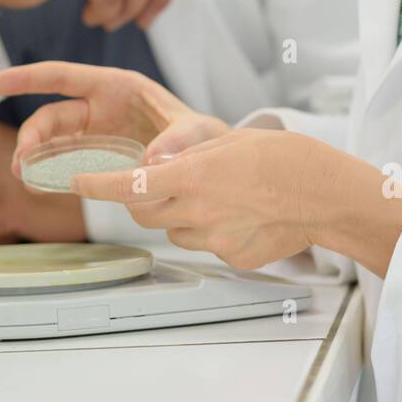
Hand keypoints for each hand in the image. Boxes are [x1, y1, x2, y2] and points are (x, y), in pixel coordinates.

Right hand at [0, 61, 229, 175]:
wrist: (215, 160)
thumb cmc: (206, 136)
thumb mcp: (197, 133)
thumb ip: (177, 142)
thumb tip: (151, 162)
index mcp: (119, 86)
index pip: (64, 76)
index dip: (27, 78)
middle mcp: (103, 106)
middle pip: (54, 115)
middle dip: (31, 135)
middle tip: (22, 162)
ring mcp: (99, 131)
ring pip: (54, 140)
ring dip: (35, 156)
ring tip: (24, 175)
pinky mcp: (100, 155)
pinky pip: (66, 160)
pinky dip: (50, 171)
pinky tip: (40, 183)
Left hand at [62, 128, 401, 276]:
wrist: (325, 193)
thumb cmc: (282, 158)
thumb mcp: (225, 142)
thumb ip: (183, 158)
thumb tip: (154, 169)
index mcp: (191, 176)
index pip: (128, 186)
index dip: (97, 186)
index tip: (77, 182)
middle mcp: (197, 211)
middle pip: (144, 214)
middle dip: (142, 201)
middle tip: (163, 186)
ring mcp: (214, 239)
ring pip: (176, 230)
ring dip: (183, 216)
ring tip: (223, 197)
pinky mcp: (232, 258)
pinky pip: (207, 246)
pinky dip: (214, 232)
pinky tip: (243, 217)